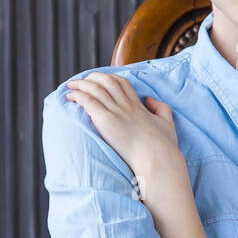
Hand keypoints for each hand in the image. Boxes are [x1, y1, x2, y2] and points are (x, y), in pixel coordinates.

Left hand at [65, 73, 179, 174]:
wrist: (158, 159)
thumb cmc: (163, 147)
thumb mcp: (167, 123)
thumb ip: (161, 107)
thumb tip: (149, 98)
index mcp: (138, 106)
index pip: (121, 83)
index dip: (108, 78)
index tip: (99, 80)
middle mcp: (126, 105)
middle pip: (106, 81)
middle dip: (92, 77)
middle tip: (81, 81)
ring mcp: (116, 112)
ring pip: (95, 89)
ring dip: (80, 85)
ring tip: (70, 86)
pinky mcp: (106, 121)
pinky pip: (88, 102)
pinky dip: (78, 96)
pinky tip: (70, 97)